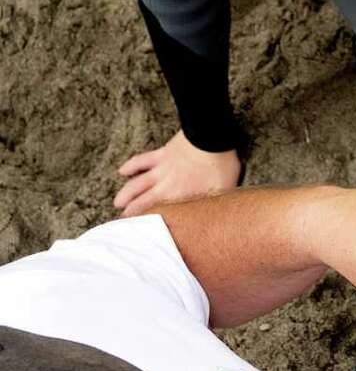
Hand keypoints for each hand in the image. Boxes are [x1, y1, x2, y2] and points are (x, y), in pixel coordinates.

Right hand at [115, 131, 241, 216]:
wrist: (212, 138)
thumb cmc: (221, 166)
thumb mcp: (223, 192)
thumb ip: (214, 205)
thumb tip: (217, 219)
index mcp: (181, 196)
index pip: (160, 212)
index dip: (149, 222)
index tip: (142, 231)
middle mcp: (166, 185)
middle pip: (143, 200)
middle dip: (131, 211)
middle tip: (123, 221)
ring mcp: (162, 168)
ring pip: (137, 183)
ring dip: (125, 194)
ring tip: (117, 203)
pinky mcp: (161, 154)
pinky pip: (141, 160)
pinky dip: (130, 166)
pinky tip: (122, 171)